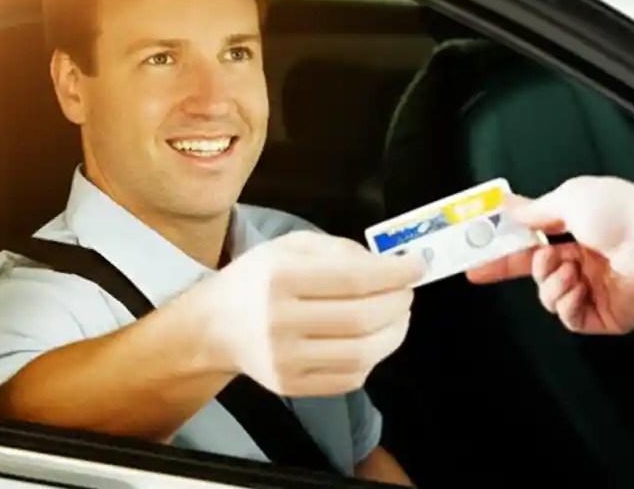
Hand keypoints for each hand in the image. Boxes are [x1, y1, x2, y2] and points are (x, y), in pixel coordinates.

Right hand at [201, 231, 424, 395]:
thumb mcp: (291, 246)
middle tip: (407, 291)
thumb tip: (390, 264)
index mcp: (279, 278)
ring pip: (362, 354)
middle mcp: (279, 322)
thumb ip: (340, 249)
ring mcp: (284, 361)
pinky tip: (375, 339)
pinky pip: (350, 378)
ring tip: (398, 315)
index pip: (354, 279)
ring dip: (394, 333)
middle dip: (398, 302)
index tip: (418, 266)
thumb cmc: (258, 279)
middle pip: (362, 318)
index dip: (395, 274)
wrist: (215, 326)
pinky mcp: (290, 387)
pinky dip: (374, 357)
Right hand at [467, 177, 633, 334]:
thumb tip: (509, 208)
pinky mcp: (606, 316)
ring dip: (549, 284)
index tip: (476, 259)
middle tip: (511, 265)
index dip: (504, 251)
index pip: (533, 242)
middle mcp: (588, 261)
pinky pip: (570, 317)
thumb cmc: (621, 214)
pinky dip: (566, 303)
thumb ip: (536, 209)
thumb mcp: (570, 198)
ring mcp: (597, 290)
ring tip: (569, 271)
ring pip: (549, 297)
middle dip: (518, 269)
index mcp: (581, 231)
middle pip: (537, 273)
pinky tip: (578, 288)